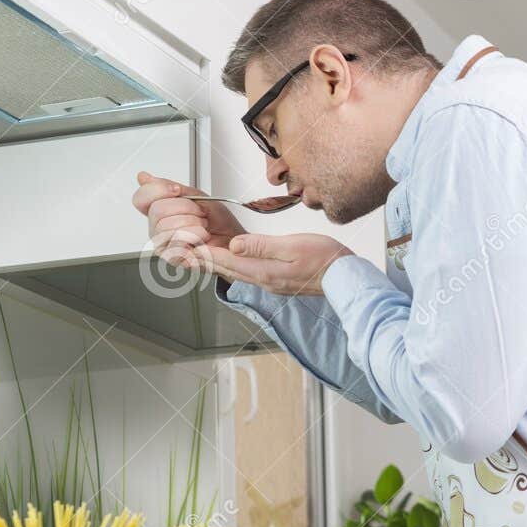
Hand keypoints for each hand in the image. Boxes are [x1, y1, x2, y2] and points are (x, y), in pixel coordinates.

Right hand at [130, 170, 244, 263]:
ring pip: (166, 226)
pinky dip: (195, 236)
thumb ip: (169, 187)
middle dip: (186, 208)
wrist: (234, 240)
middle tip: (199, 214)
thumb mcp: (196, 196)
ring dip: (193, 223)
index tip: (176, 191)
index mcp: (158, 211)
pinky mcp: (172, 258)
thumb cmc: (218, 222)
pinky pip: (176, 242)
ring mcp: (163, 244)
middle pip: (157, 210)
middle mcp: (156, 228)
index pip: (140, 198)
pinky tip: (201, 238)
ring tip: (202, 227)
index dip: (157, 190)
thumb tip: (143, 177)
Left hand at [189, 232, 352, 296]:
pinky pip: (246, 273)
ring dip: (214, 264)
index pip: (226, 260)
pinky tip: (228, 261)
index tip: (184, 245)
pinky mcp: (277, 281)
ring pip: (234, 272)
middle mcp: (263, 280)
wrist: (345, 277)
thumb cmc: (325, 259)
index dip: (203, 252)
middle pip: (225, 269)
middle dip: (203, 260)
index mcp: (264, 271)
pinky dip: (231, 266)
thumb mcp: (292, 246)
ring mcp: (270, 283)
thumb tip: (235, 244)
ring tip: (197, 257)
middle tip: (181, 253)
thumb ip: (262, 246)